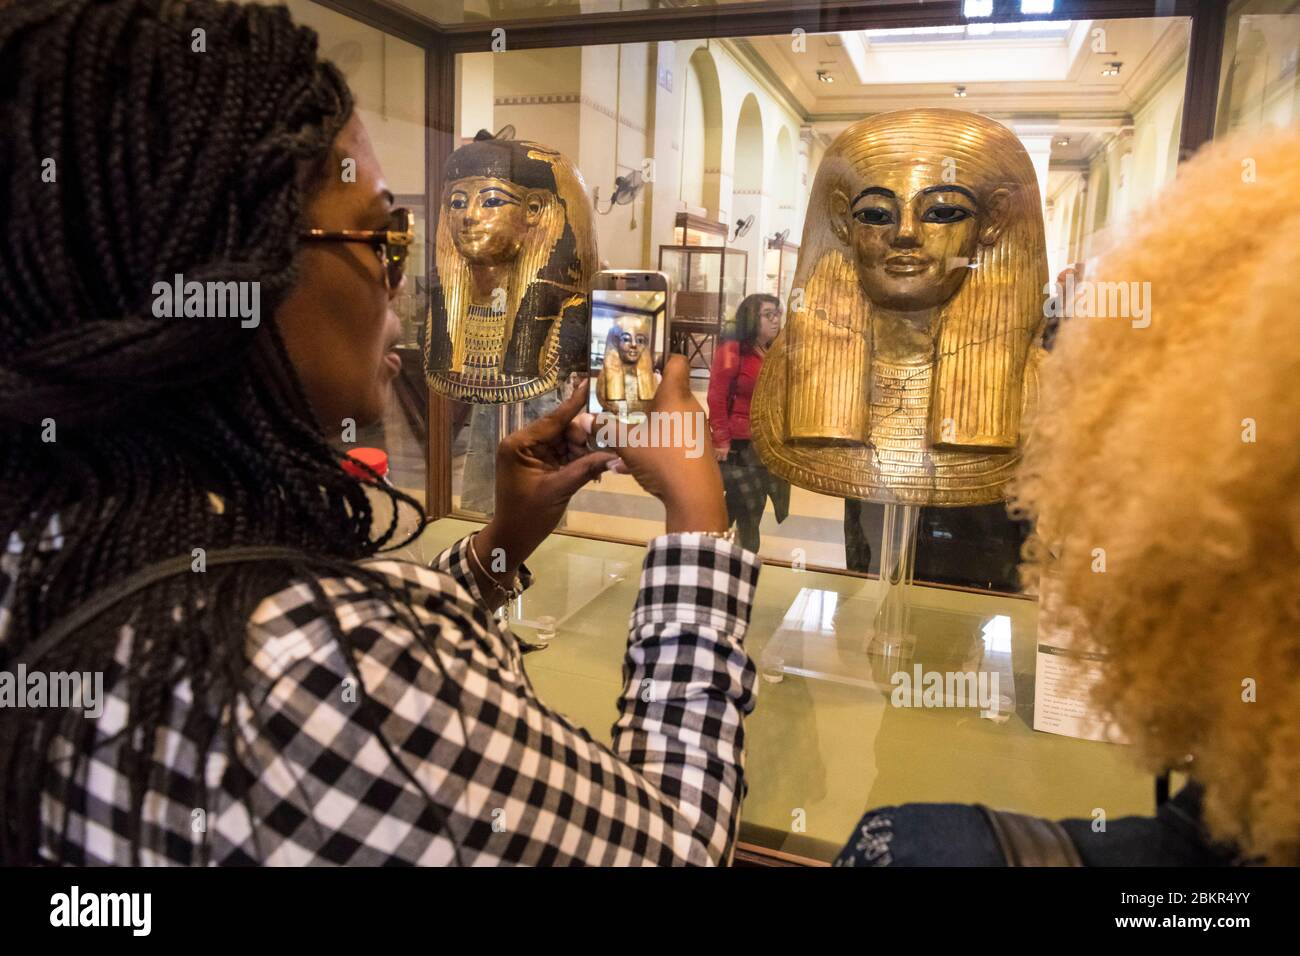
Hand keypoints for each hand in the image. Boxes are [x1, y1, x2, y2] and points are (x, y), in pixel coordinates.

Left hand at [476, 380, 614, 584]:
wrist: (513, 538)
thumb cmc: (529, 516)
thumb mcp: (558, 490)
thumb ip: (586, 468)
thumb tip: (616, 455)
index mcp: (519, 444)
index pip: (552, 420)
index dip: (574, 404)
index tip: (588, 382)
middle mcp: (523, 443)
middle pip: (562, 429)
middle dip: (584, 436)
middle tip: (606, 443)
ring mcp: (532, 454)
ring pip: (566, 442)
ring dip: (584, 450)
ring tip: (603, 457)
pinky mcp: (540, 465)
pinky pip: (564, 454)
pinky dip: (579, 460)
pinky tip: (595, 464)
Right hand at [597, 354, 727, 534]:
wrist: (695, 496)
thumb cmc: (661, 459)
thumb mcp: (627, 444)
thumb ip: (606, 429)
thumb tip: (584, 419)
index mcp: (675, 396)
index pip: (677, 362)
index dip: (663, 358)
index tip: (645, 366)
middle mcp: (691, 408)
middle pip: (671, 393)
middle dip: (649, 399)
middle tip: (628, 405)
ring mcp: (699, 429)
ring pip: (672, 419)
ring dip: (652, 425)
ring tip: (629, 439)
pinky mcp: (701, 449)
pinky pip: (676, 439)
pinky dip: (660, 445)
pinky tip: (637, 466)